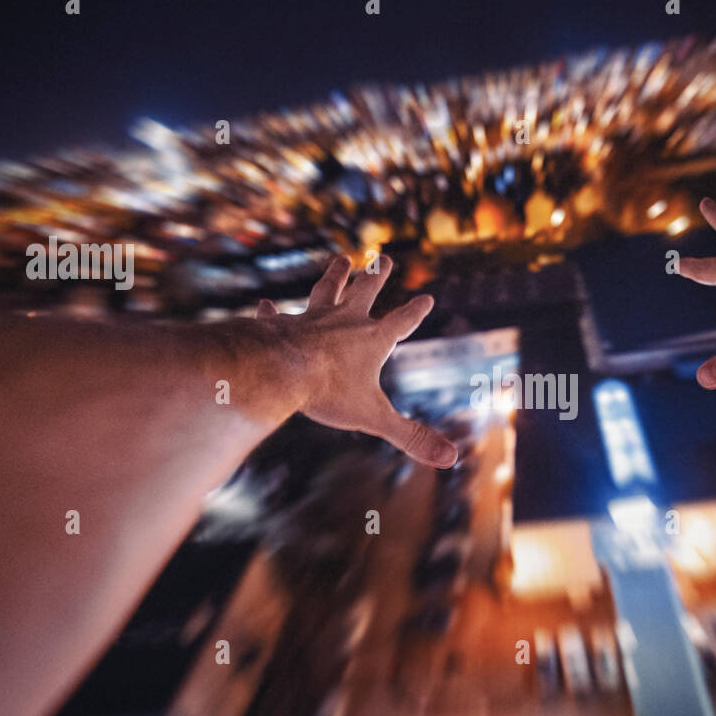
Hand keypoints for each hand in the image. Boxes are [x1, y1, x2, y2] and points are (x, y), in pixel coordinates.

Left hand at [257, 254, 457, 467]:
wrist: (279, 370)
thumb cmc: (328, 391)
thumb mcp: (375, 418)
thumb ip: (411, 437)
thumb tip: (450, 457)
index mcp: (371, 340)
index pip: (401, 322)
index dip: (415, 311)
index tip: (426, 297)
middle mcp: (344, 321)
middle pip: (364, 291)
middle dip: (376, 276)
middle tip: (383, 258)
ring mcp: (311, 319)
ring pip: (326, 289)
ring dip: (335, 275)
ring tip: (341, 259)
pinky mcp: (281, 325)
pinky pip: (277, 315)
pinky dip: (272, 311)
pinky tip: (265, 304)